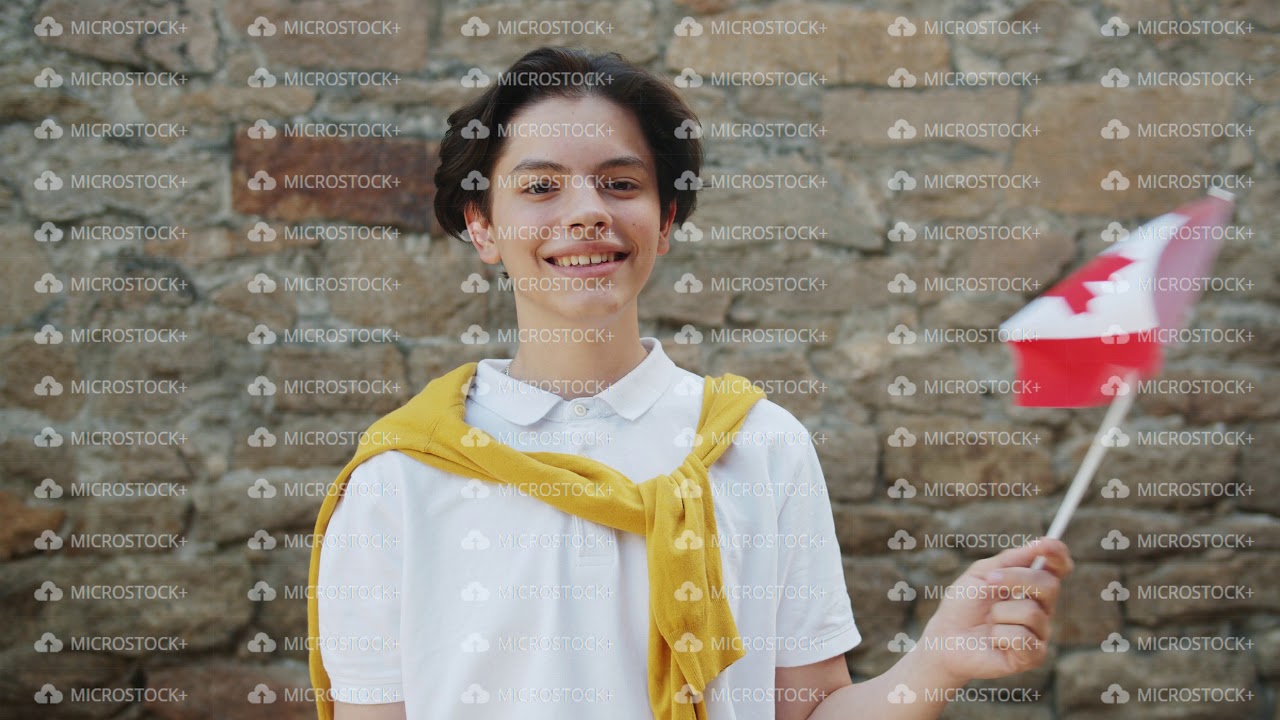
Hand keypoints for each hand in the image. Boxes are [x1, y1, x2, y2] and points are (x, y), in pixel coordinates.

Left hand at [914, 537, 1073, 686]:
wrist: (945, 638)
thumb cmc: (963, 606)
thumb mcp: (981, 574)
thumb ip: (1010, 560)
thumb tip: (1041, 544)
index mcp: (1031, 587)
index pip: (1058, 568)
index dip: (1058, 554)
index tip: (1047, 544)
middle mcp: (1041, 609)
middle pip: (1049, 585)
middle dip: (1016, 579)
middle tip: (989, 581)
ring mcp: (1039, 633)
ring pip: (1032, 612)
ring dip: (999, 612)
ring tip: (988, 621)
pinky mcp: (1032, 656)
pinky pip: (1024, 637)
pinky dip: (1000, 635)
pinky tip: (993, 641)